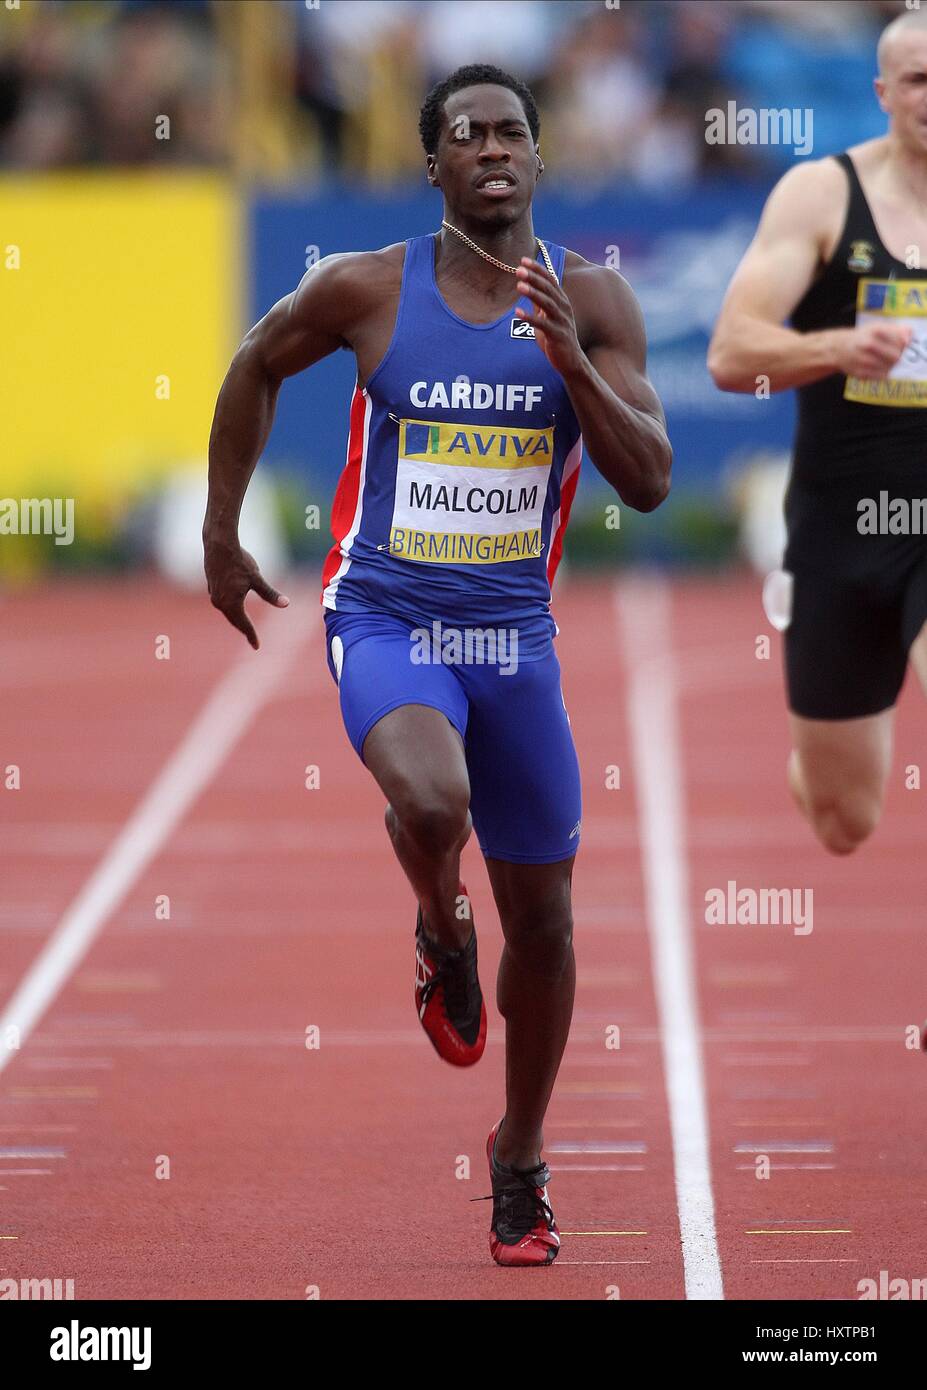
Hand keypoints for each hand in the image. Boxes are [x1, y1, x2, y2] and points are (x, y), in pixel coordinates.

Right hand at [203, 535, 288, 648]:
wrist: (219, 546)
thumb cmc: (239, 561)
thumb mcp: (257, 578)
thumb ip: (270, 594)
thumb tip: (286, 604)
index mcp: (232, 603)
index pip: (244, 624)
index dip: (251, 636)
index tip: (257, 647)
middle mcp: (220, 602)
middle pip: (235, 620)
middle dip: (244, 630)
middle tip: (253, 640)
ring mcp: (214, 595)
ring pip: (227, 612)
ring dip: (237, 619)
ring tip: (244, 626)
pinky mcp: (212, 587)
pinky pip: (223, 603)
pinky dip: (230, 608)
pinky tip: (234, 606)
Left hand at [514, 258, 583, 376]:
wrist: (572, 362)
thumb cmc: (558, 339)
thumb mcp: (547, 317)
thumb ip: (539, 304)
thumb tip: (527, 287)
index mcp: (561, 301)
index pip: (550, 280)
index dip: (538, 269)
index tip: (523, 260)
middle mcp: (564, 308)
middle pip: (548, 289)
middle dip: (534, 277)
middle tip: (519, 269)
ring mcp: (562, 321)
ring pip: (547, 304)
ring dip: (533, 293)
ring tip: (519, 285)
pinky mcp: (558, 335)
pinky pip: (543, 325)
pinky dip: (530, 318)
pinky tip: (518, 312)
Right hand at [835, 322, 912, 378]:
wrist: (838, 349)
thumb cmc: (863, 337)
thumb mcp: (878, 327)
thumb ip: (897, 330)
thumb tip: (908, 340)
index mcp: (875, 331)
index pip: (901, 342)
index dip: (902, 345)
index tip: (897, 344)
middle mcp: (869, 345)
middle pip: (896, 356)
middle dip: (897, 356)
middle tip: (891, 354)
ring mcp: (864, 360)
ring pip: (890, 367)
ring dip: (890, 365)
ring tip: (881, 360)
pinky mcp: (861, 373)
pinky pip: (883, 376)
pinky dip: (883, 373)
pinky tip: (877, 367)